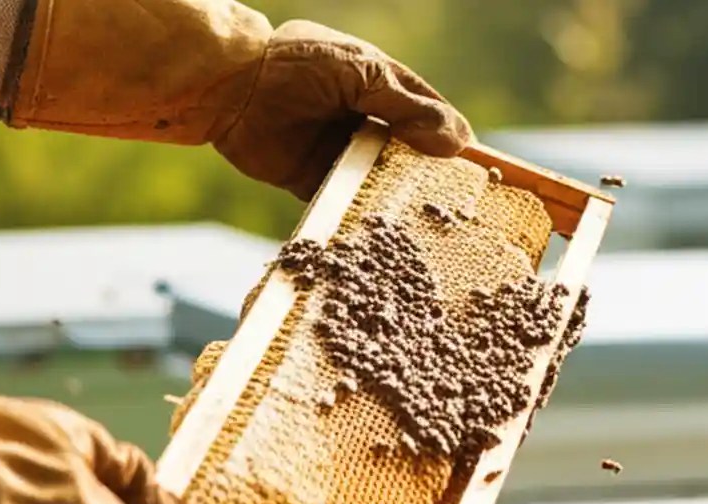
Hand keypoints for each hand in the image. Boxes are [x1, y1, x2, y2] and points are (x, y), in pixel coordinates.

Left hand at [214, 20, 472, 200]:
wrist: (230, 87)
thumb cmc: (298, 66)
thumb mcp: (362, 75)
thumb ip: (408, 107)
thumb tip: (458, 140)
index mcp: (380, 86)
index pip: (428, 114)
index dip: (451, 139)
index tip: (477, 167)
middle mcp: (364, 120)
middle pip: (409, 152)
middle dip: (430, 175)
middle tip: (458, 204)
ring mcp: (341, 152)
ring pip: (381, 180)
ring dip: (400, 198)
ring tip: (428, 223)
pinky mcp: (315, 180)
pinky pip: (347, 201)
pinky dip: (363, 216)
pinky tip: (386, 232)